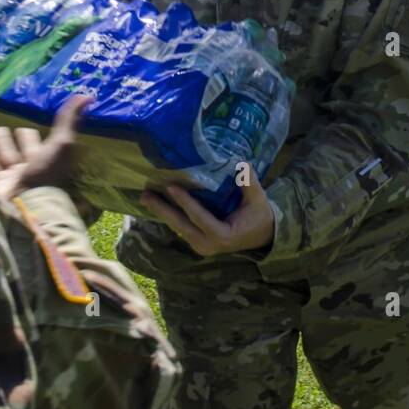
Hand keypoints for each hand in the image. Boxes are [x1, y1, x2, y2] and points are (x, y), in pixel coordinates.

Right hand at [0, 94, 92, 201]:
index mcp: (49, 161)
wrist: (22, 209)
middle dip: (13, 131)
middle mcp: (31, 169)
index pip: (39, 140)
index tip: (27, 110)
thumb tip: (88, 95)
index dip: (33, 127)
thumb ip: (68, 121)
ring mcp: (11, 176)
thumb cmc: (45, 176)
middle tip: (4, 114)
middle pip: (20, 144)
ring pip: (2, 150)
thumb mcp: (61, 145)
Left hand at [140, 164, 274, 256]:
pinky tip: (158, 203)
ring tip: (146, 197)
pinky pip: (181, 227)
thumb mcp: (258, 199)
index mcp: (223, 236)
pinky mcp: (198, 242)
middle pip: (181, 225)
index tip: (171, 187)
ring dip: (162, 211)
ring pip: (178, 227)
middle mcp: (208, 244)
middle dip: (162, 209)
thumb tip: (241, 163)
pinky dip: (170, 214)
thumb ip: (249, 182)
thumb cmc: (260, 216)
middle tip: (145, 195)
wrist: (263, 236)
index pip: (200, 217)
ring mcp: (201, 245)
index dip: (185, 202)